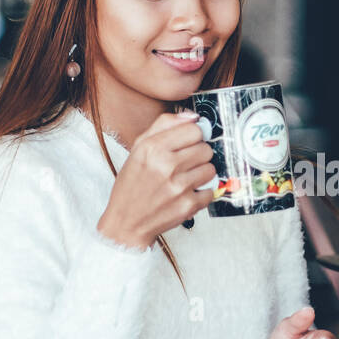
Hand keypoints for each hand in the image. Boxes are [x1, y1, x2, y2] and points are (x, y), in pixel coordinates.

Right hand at [96, 111, 216, 249]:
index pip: (194, 130)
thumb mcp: (138, 149)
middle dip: (198, 155)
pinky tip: (187, 193)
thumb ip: (163, 125)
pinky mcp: (189, 205)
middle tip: (185, 163)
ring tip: (185, 178)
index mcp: (153, 148)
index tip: (188, 143)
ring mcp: (179, 186)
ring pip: (211, 169)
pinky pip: (211, 191)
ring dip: (202, 173)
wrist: (127, 222)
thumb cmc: (132, 185)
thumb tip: (192, 116)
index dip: (193, 136)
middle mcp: (167, 165)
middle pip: (206, 149)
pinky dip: (202, 192)